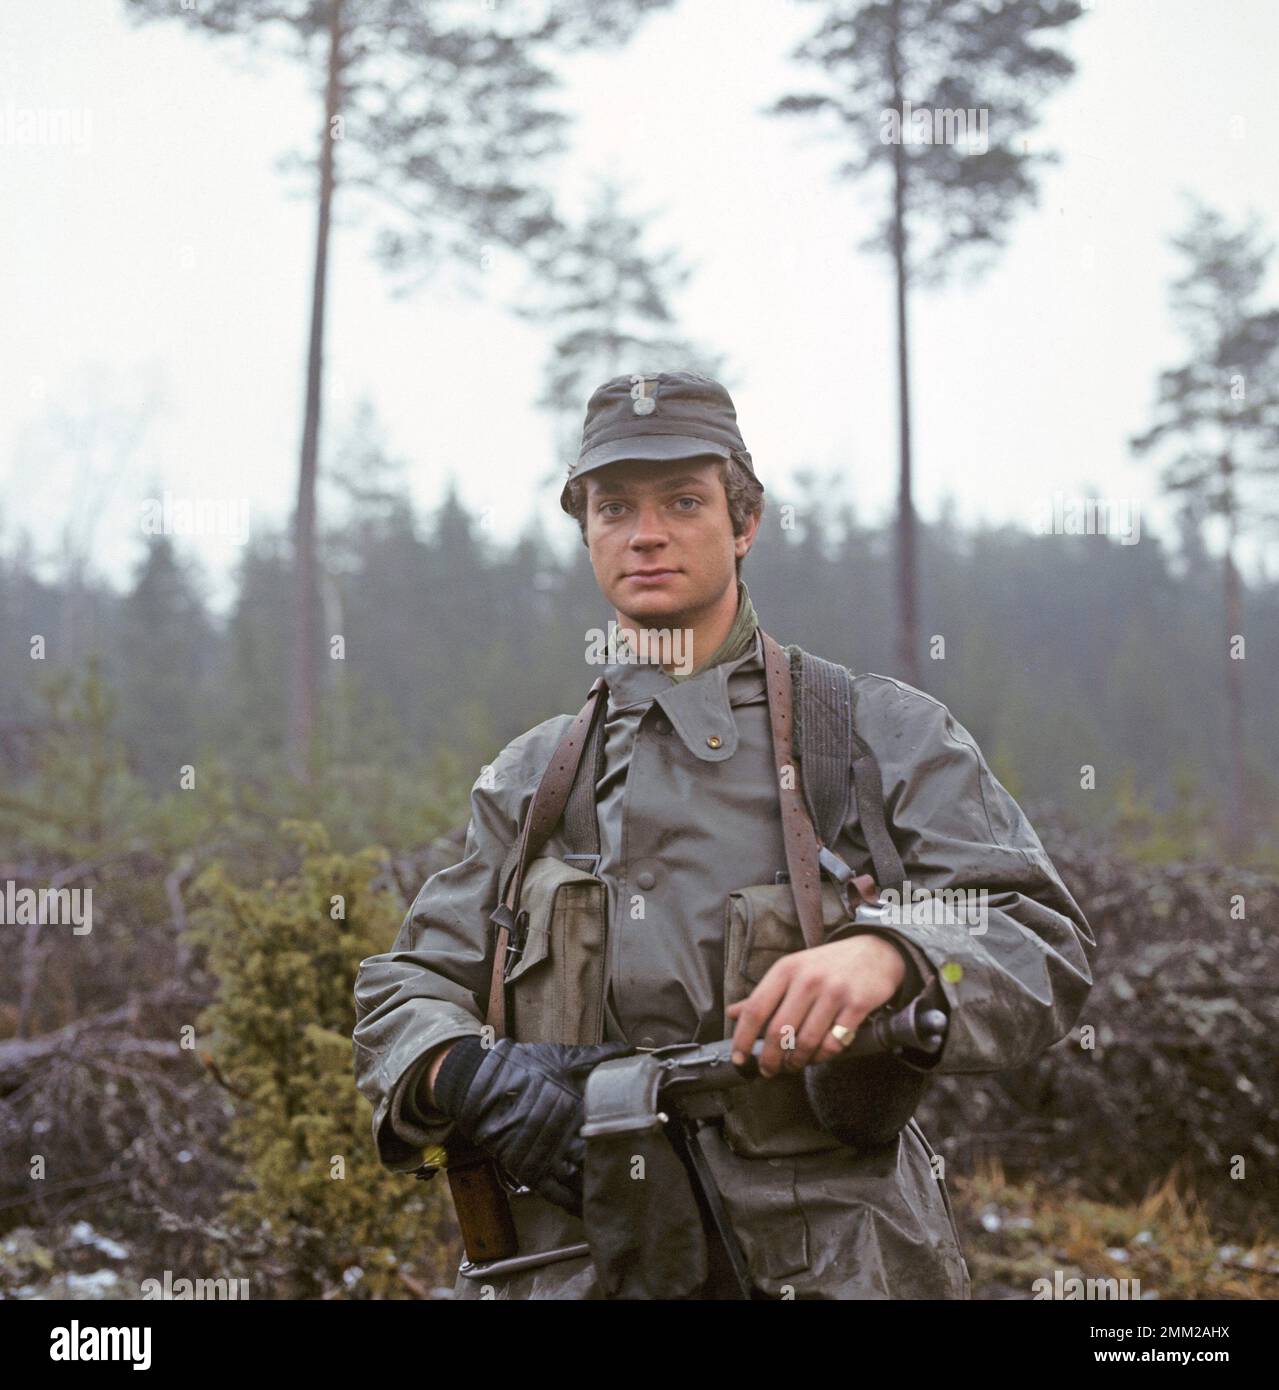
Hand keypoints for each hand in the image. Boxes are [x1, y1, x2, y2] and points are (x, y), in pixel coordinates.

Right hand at [432, 1039, 631, 1214]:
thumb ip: (599, 1056)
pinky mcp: (532, 1172)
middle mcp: (568, 1136)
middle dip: (620, 1163)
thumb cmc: (523, 1068)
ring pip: (584, 1181)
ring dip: (602, 1187)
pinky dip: (576, 1205)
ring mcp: (550, 1157)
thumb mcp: (563, 1057)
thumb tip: (630, 1048)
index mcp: (580, 1108)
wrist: (480, 1086)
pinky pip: (559, 1196)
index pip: (615, 1127)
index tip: (649, 1139)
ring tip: (623, 1195)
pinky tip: (591, 1210)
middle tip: (640, 1172)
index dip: (632, 1134)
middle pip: (602, 1157)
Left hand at [725, 935, 905, 1078]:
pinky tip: (818, 1056)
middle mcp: (808, 979)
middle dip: (770, 1059)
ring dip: (796, 1061)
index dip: (743, 1038)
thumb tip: (733, 1013)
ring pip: (806, 1042)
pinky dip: (822, 1057)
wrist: (875, 951)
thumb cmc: (827, 965)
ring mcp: (834, 992)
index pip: (755, 1009)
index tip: (738, 1059)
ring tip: (793, 1065)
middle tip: (768, 1070)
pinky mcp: (857, 1005)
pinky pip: (833, 1043)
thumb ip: (764, 994)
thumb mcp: (793, 970)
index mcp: (786, 969)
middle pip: (778, 1031)